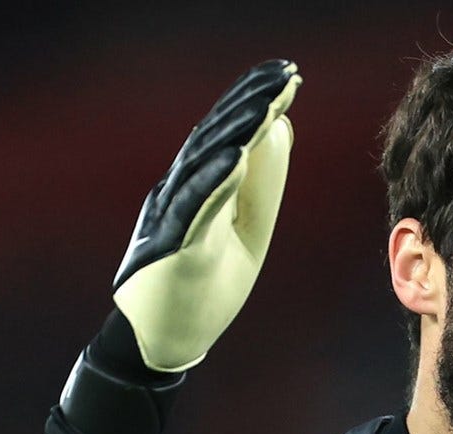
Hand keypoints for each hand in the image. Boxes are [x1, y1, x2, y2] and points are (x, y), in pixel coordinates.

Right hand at [110, 60, 301, 372]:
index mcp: (199, 187)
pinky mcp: (171, 252)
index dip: (255, 103)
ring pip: (204, 168)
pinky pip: (191, 212)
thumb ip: (261, 184)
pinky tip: (234, 158)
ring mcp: (172, 221)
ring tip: (266, 106)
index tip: (287, 74)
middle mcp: (180, 194)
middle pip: (215, 140)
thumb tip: (281, 126)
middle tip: (284, 75)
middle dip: (249, 106)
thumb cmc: (205, 286)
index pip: (228, 135)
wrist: (165, 340)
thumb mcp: (247, 230)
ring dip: (235, 134)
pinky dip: (212, 182)